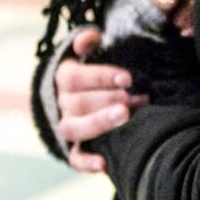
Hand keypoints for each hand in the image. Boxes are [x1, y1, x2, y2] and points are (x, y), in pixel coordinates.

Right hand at [55, 27, 147, 172]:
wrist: (64, 101)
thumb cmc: (87, 75)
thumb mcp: (82, 54)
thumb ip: (86, 43)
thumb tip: (92, 35)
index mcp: (63, 78)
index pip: (76, 77)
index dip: (101, 76)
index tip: (128, 78)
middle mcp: (61, 103)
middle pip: (80, 102)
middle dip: (110, 99)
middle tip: (138, 98)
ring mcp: (65, 127)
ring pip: (74, 128)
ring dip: (99, 123)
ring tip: (125, 116)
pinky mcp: (71, 149)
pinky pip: (74, 158)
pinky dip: (86, 163)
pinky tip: (104, 164)